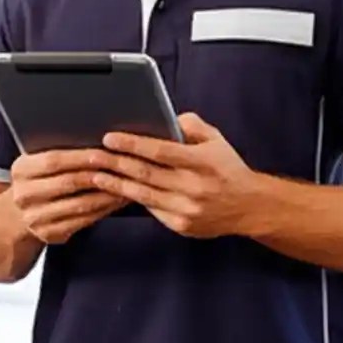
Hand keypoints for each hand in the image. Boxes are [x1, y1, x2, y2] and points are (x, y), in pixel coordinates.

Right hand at [10, 149, 128, 244]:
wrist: (18, 214)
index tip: (104, 152)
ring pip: (80, 205)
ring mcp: (35, 218)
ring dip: (107, 195)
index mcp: (21, 170)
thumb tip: (97, 140)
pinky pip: (83, 221)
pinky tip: (116, 201)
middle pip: (68, 183)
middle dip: (99, 175)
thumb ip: (60, 152)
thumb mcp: (38, 163)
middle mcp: (24, 195)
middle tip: (123, 168)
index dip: (80, 157)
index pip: (53, 161)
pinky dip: (103, 210)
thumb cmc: (39, 180)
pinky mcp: (49, 234)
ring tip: (127, 184)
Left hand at [89, 113, 258, 238]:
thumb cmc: (227, 168)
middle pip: (146, 174)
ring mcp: (187, 208)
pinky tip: (115, 191)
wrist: (250, 207)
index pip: (160, 151)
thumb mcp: (215, 140)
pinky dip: (132, 199)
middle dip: (116, 163)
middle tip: (91, 154)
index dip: (132, 144)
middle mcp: (194, 187)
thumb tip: (164, 117)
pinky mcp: (181, 225)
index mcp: (202, 162)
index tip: (110, 138)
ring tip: (94, 175)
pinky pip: (151, 209)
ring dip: (116, 184)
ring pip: (143, 195)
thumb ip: (190, 125)